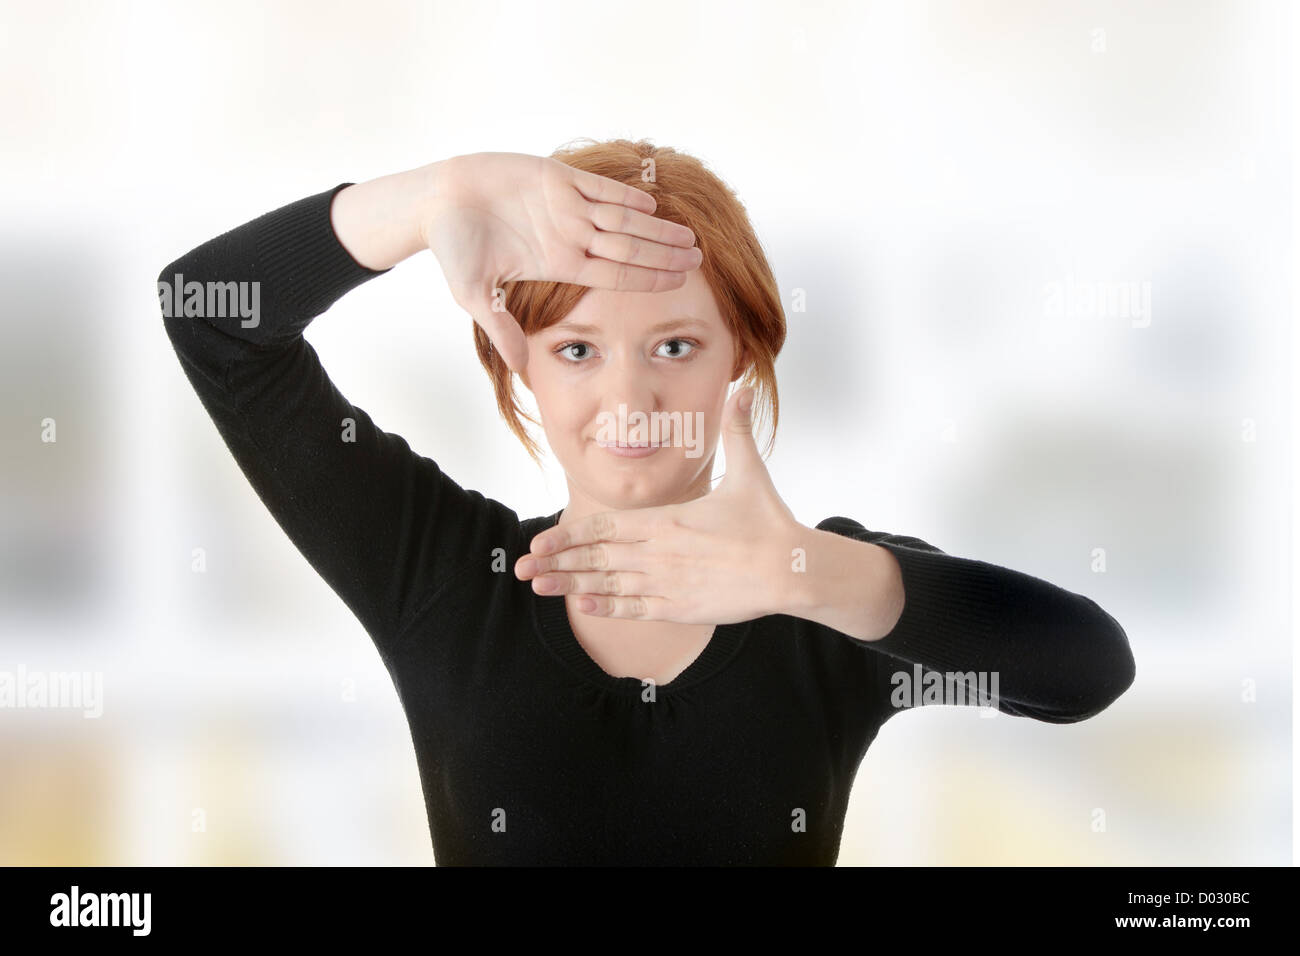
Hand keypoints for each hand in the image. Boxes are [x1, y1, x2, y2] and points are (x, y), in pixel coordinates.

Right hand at [421, 151, 703, 373]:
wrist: (436, 200)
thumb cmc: (452, 247)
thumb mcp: (474, 294)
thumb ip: (501, 328)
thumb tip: (518, 370)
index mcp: (559, 264)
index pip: (614, 275)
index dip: (647, 278)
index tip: (678, 283)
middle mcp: (570, 236)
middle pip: (628, 248)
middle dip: (663, 254)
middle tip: (698, 259)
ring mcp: (565, 206)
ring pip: (622, 219)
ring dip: (655, 227)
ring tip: (688, 234)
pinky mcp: (555, 177)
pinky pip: (598, 187)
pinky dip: (624, 194)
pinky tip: (651, 205)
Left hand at [514, 388, 803, 623]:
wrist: (792, 569)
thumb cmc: (770, 522)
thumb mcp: (751, 472)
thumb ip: (737, 431)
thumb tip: (742, 388)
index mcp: (666, 520)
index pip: (605, 527)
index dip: (570, 534)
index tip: (540, 540)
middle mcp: (659, 552)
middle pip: (597, 558)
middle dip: (557, 562)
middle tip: (523, 569)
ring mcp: (668, 582)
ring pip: (609, 586)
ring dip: (571, 586)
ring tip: (539, 588)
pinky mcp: (682, 607)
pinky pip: (636, 610)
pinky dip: (607, 609)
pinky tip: (582, 608)